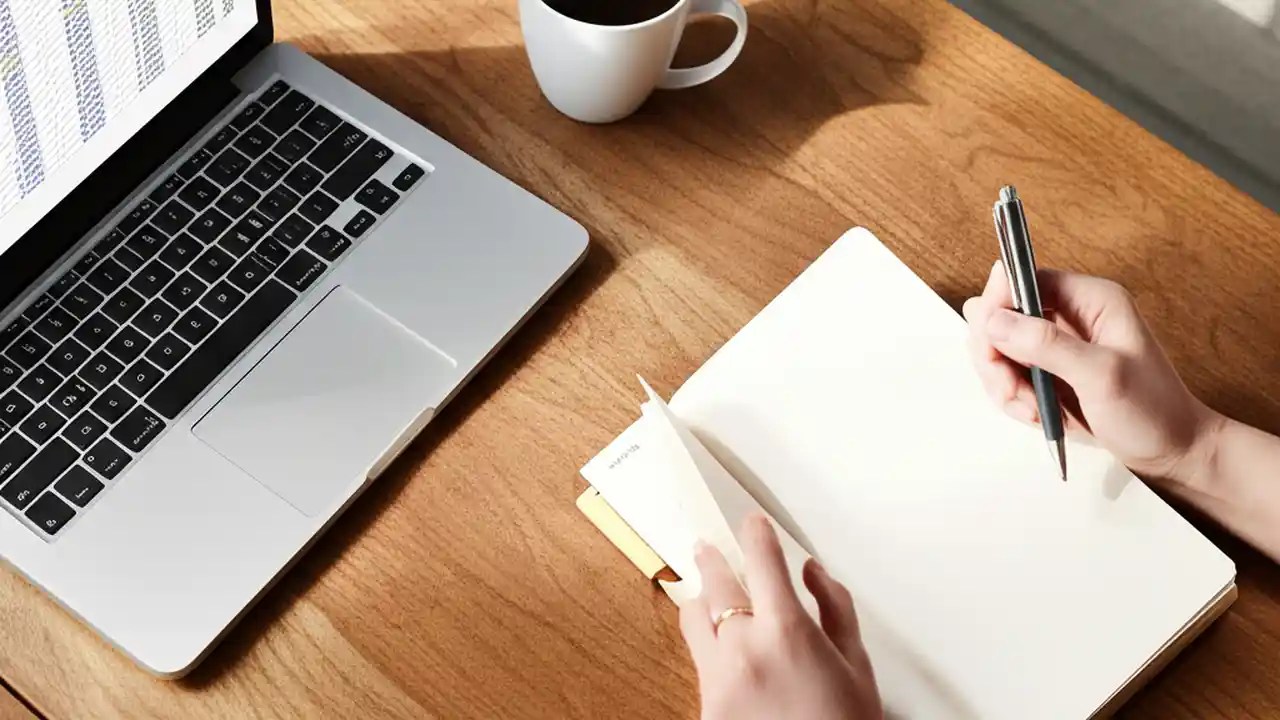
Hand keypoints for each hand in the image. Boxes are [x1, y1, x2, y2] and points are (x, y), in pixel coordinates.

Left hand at [679, 515, 882, 719]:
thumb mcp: (857, 665)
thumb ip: (836, 609)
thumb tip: (813, 574)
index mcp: (787, 630)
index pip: (761, 559)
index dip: (755, 533)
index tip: (753, 523)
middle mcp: (744, 647)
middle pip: (716, 583)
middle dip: (713, 559)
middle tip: (709, 547)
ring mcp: (718, 677)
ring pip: (694, 618)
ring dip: (700, 600)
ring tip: (703, 591)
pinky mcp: (705, 706)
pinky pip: (699, 662)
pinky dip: (708, 646)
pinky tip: (716, 644)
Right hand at [962, 262, 1221, 484]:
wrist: (1172, 452)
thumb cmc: (1153, 412)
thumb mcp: (1101, 376)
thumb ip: (1045, 344)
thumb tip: (992, 319)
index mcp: (1090, 299)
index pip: (1023, 280)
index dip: (998, 306)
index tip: (988, 343)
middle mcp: (1070, 316)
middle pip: (1002, 315)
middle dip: (996, 355)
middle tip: (1011, 388)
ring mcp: (1056, 345)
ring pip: (998, 349)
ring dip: (1004, 382)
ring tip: (1033, 410)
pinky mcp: (1048, 373)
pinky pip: (1008, 375)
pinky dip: (1013, 398)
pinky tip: (1038, 416)